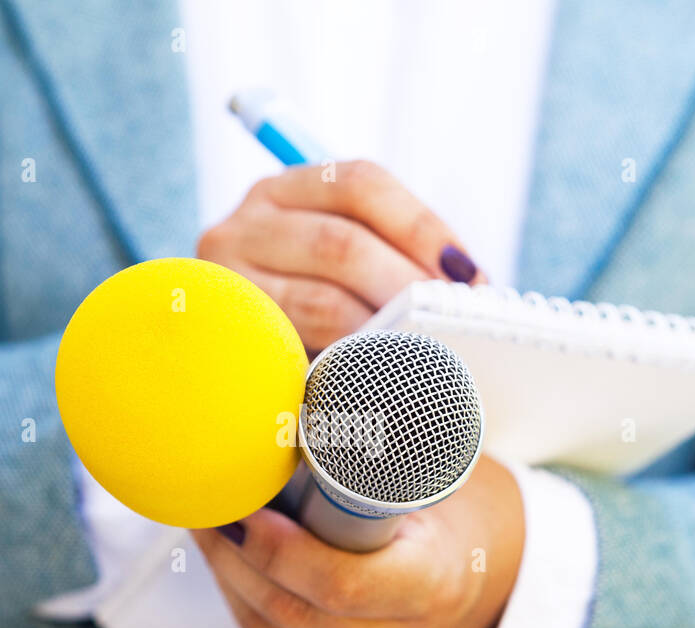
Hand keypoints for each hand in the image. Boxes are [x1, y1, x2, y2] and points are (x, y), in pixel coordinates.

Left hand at [190, 456, 524, 627]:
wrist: (499, 581)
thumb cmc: (459, 514)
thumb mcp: (436, 476)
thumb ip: (378, 450)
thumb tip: (298, 389)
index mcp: (434, 585)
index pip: (338, 584)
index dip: (277, 551)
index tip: (240, 508)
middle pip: (291, 614)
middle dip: (234, 559)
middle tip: (206, 508)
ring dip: (231, 585)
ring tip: (213, 533)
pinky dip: (249, 615)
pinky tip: (237, 574)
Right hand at [197, 160, 483, 351]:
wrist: (225, 356)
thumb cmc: (310, 305)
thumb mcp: (341, 265)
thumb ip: (390, 259)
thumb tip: (469, 287)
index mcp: (287, 189)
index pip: (361, 184)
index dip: (422, 226)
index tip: (467, 274)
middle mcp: (247, 222)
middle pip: (340, 243)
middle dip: (409, 285)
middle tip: (452, 320)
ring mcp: (227, 281)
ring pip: (321, 302)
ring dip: (385, 331)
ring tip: (427, 350)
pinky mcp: (228, 338)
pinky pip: (300, 354)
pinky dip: (347, 363)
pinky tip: (378, 376)